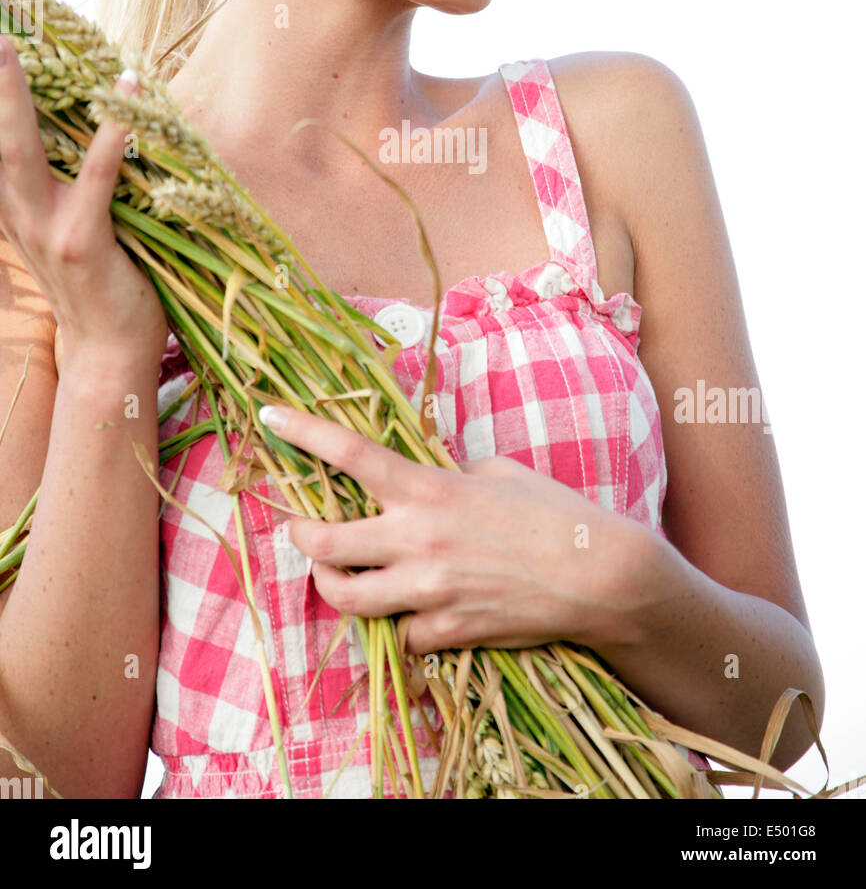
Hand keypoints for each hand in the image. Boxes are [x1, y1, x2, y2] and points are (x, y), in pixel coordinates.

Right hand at [0, 36, 167, 366]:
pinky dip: (111, 133)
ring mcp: (46, 230)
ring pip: (21, 151)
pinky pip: (97, 178)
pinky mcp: (81, 243)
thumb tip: (95, 139)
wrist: (109, 355)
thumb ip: (73, 195)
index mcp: (17, 214)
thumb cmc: (107, 291)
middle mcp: (20, 217)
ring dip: (16, 99)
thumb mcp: (76, 238)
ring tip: (16, 49)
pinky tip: (125, 89)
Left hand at [260, 405, 648, 653]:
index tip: (269, 415)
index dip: (302, 431)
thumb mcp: (496, 473)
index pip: (350, 453)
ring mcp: (428, 590)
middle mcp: (417, 538)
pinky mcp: (447, 630)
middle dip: (300, 536)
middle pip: (321, 544)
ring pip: (344, 599)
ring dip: (332, 586)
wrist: (598, 576)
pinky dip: (396, 625)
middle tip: (302, 529)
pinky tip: (407, 613)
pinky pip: (398, 634)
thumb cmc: (554, 512)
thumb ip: (449, 476)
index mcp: (429, 488)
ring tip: (337, 576)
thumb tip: (426, 485)